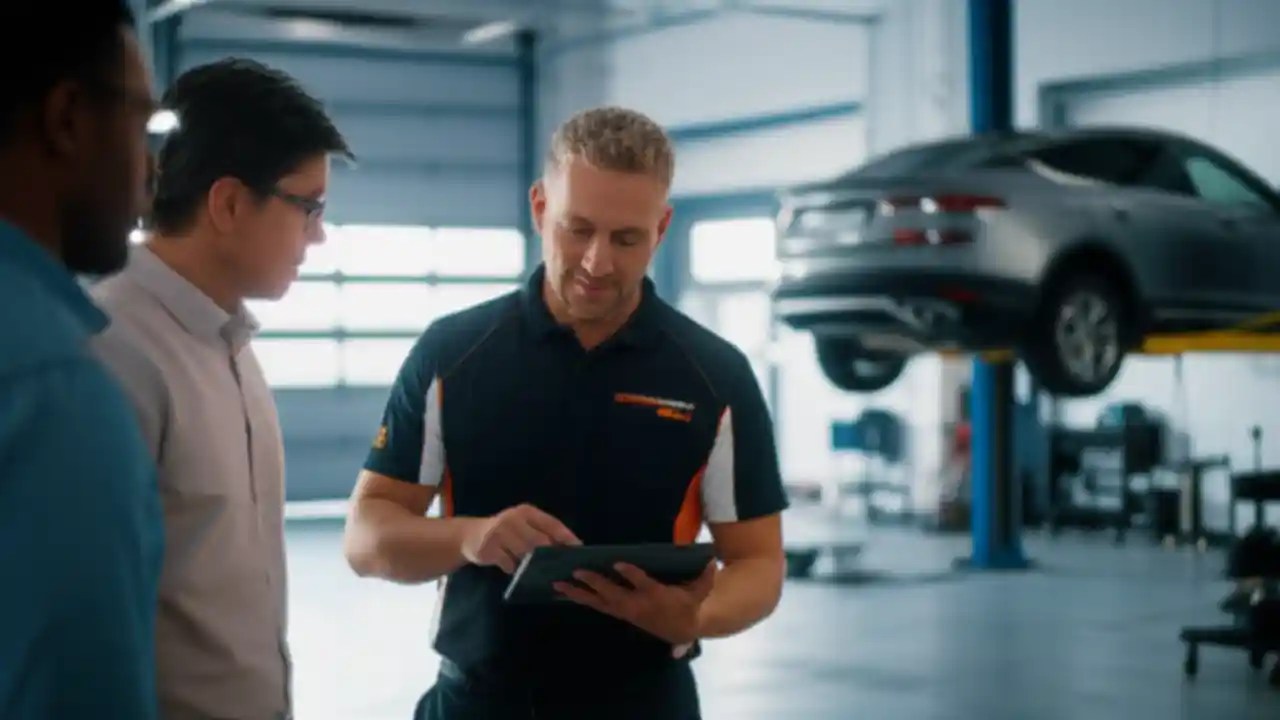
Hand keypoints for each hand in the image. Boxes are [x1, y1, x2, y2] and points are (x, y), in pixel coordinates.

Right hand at [460, 504, 580, 572]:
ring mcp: (499, 533)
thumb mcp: (522, 526)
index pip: (551, 524)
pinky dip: (514, 569)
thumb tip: (566, 550)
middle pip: (539, 541)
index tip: (579, 549)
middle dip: (551, 555)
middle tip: (562, 567)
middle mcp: (513, 519)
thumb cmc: (505, 532)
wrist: (469, 535)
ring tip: (542, 573)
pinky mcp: (489, 548)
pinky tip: (515, 571)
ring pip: (524, 553)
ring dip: (533, 565)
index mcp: (526, 512)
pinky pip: (508, 564)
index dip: (566, 537)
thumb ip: (541, 533)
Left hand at [553, 560, 716, 647]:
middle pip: (613, 594)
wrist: (682, 629)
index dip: (631, 575)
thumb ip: (705, 576)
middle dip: (595, 582)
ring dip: (578, 593)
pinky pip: (597, 606)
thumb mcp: (700, 591)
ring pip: (599, 602)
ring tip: (558, 584)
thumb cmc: (689, 604)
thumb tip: (712, 559)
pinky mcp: (619, 612)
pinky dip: (580, 599)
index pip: (642, 584)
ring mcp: (625, 610)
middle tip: (577, 570)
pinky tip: (564, 592)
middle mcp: (637, 605)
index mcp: (656, 596)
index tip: (619, 564)